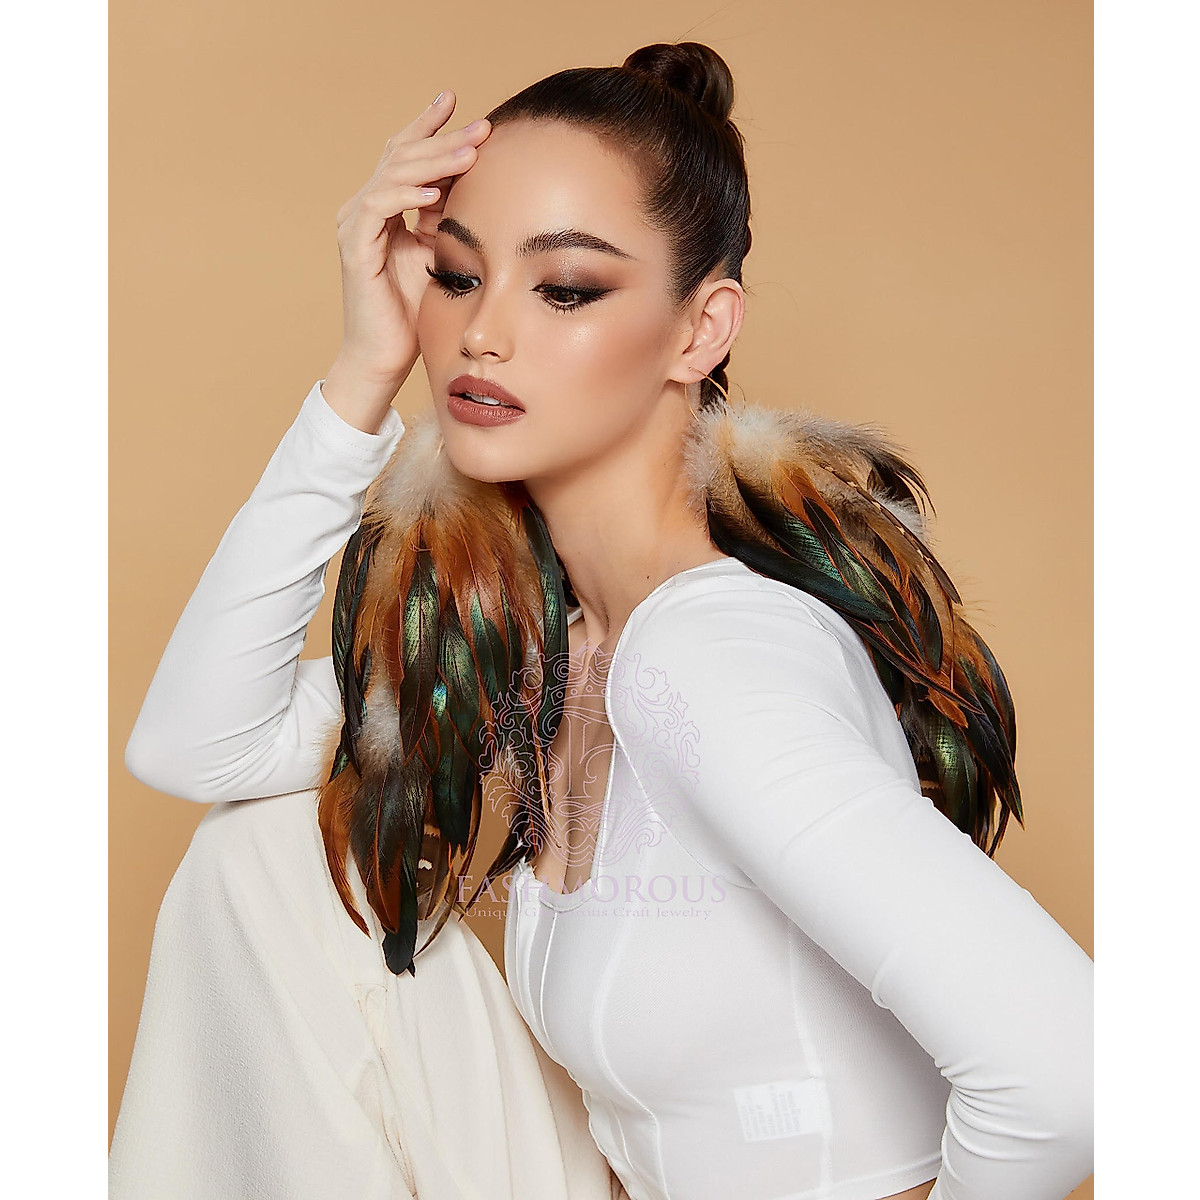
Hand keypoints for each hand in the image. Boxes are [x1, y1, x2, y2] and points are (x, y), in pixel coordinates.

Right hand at [330, 91, 490, 394]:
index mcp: (385, 206)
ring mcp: (356, 224)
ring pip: (392, 174)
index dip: (429, 126)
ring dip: (433, 162)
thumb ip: (449, 221)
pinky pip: (378, 208)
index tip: (459, 101)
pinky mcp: (354, 247)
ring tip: (469, 152)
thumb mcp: (440, 254)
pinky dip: (405, 196)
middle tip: (480, 125)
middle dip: (442, 138)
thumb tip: (479, 190)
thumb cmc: (414, 313)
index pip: (406, 153)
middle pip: (402, 155)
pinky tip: (433, 192)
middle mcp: (365, 207)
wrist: (385, 357)